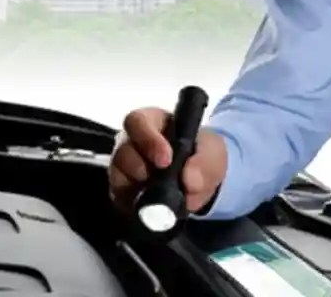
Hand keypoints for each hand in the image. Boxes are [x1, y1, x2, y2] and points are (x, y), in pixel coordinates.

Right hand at [108, 106, 227, 215]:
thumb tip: (190, 181)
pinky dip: (136, 205)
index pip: (137, 122)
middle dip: (138, 167)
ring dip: (137, 189)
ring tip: (161, 198)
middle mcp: (131, 143)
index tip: (165, 160)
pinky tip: (153, 209)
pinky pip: (121, 199)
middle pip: (122, 151)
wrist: (201, 181)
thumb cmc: (202, 155)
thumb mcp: (213, 153)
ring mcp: (124, 169)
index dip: (147, 139)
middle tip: (161, 181)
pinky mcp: (124, 193)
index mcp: (152, 123)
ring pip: (117, 177)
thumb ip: (205, 163)